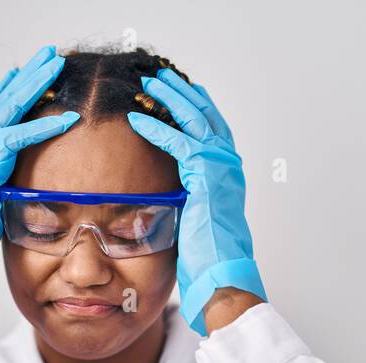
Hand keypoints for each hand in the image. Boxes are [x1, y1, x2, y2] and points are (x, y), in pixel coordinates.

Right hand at [0, 46, 79, 317]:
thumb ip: (3, 179)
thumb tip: (18, 181)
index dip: (11, 87)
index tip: (25, 69)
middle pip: (5, 98)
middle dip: (29, 74)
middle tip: (50, 54)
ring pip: (12, 106)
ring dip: (36, 83)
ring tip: (57, 64)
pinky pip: (21, 137)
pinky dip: (46, 126)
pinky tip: (68, 117)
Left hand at [127, 69, 264, 334]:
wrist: (224, 280)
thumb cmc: (209, 263)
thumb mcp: (195, 225)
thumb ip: (184, 203)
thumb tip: (163, 202)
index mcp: (226, 176)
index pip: (209, 130)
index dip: (190, 108)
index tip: (169, 95)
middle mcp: (228, 167)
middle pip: (204, 115)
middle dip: (179, 93)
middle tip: (156, 78)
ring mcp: (221, 170)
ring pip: (194, 119)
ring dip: (168, 99)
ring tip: (145, 85)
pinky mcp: (206, 179)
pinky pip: (179, 143)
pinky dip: (157, 128)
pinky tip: (137, 119)